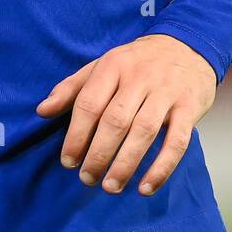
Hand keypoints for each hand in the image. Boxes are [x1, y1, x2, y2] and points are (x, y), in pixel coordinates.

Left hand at [35, 34, 216, 195]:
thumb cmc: (137, 62)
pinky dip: (161, 168)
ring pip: (143, 131)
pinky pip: (177, 142)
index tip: (68, 161)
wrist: (187, 45)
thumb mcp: (102, 65)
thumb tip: (42, 111)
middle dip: (98, 154)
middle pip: (115, 120)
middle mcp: (139, 77)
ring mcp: (166, 92)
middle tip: (87, 178)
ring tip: (110, 186)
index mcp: (113, 66)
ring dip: (125, 164)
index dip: (76, 135)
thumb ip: (72, 88)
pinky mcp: (189, 108)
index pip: (89, 103)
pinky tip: (146, 187)